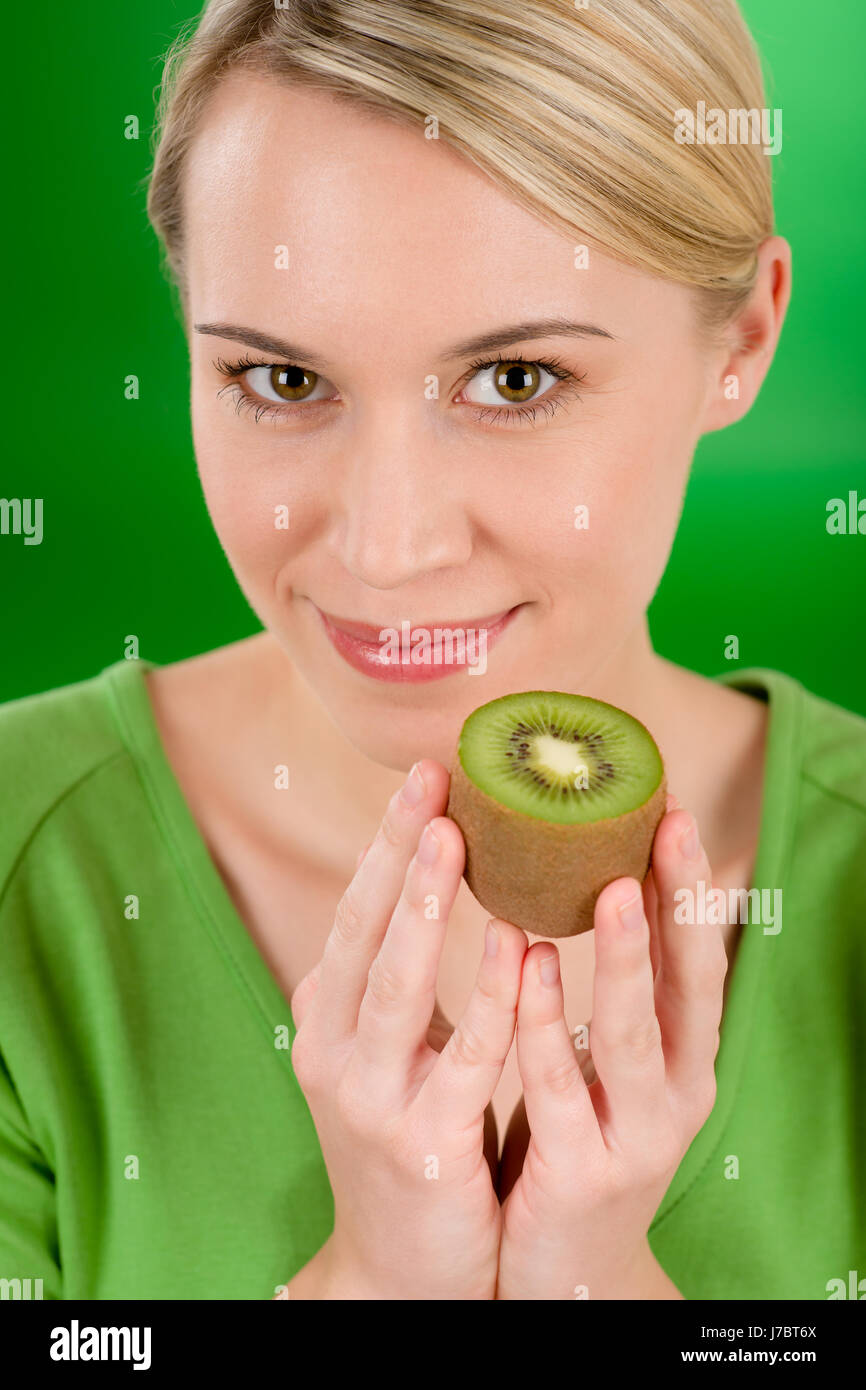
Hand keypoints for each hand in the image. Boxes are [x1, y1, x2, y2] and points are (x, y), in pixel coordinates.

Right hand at [289, 759, 527, 1299]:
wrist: (403, 1265)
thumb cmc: (407, 1134)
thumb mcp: (386, 1050)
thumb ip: (400, 976)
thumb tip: (436, 875)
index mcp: (327, 1017)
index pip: (355, 912)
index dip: (387, 842)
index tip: (428, 773)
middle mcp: (333, 1050)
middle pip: (363, 933)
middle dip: (397, 852)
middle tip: (433, 780)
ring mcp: (371, 1101)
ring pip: (396, 986)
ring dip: (423, 907)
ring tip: (455, 836)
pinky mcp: (423, 1145)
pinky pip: (463, 1060)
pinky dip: (488, 999)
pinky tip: (517, 945)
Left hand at [495, 797, 726, 1298]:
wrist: (557, 1271)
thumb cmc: (575, 1143)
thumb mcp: (607, 1070)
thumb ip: (611, 998)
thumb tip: (598, 884)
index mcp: (680, 1061)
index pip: (696, 961)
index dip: (690, 888)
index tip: (672, 808)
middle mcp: (674, 1097)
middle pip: (687, 990)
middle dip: (677, 904)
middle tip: (667, 825)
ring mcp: (632, 1141)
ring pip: (631, 1038)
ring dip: (626, 960)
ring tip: (614, 887)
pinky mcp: (578, 1176)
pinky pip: (556, 1088)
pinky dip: (545, 1022)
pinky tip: (530, 965)